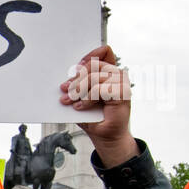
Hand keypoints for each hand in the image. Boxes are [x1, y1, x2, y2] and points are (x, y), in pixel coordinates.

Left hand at [59, 46, 137, 166]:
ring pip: (97, 77)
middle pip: (96, 65)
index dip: (91, 55)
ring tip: (71, 100)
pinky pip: (101, 89)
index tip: (76, 66)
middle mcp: (117, 76)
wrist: (105, 136)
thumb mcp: (80, 98)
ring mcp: (121, 85)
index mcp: (109, 73)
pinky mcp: (123, 94)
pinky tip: (81, 107)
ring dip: (80, 89)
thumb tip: (67, 77)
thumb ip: (77, 85)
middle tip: (65, 89)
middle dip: (77, 78)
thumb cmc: (93, 117)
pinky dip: (88, 98)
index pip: (105, 52)